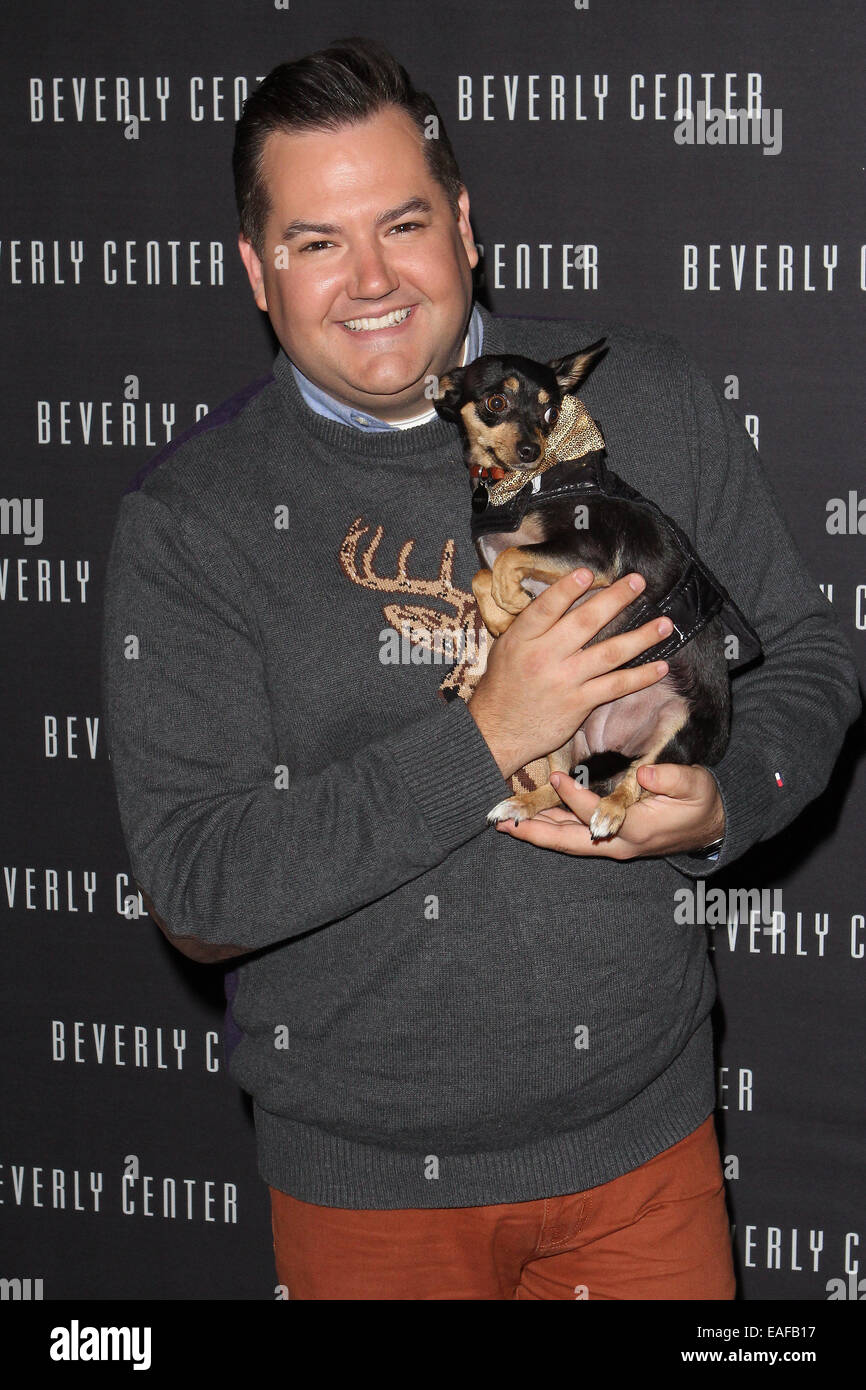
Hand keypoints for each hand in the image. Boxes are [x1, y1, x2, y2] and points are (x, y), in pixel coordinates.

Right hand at [468, 568, 674, 778]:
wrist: (496, 731)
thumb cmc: (502, 686)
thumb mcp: (506, 648)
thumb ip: (531, 626)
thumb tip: (561, 596)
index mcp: (521, 639)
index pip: (546, 608)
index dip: (567, 589)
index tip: (589, 573)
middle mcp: (543, 657)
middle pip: (585, 623)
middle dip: (615, 600)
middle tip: (638, 582)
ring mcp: (564, 681)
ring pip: (609, 653)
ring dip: (641, 637)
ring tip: (664, 624)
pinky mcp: (579, 703)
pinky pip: (615, 686)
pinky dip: (640, 677)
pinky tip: (661, 667)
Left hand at [493, 762, 725, 858]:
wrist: (708, 827)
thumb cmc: (699, 802)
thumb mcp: (694, 786)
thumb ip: (672, 779)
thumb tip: (646, 774)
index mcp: (636, 829)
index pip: (595, 814)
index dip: (574, 797)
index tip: (556, 779)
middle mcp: (617, 842)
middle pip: (568, 840)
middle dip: (536, 832)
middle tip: (505, 824)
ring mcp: (610, 844)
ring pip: (566, 841)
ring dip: (537, 832)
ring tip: (507, 824)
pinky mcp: (607, 840)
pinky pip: (572, 837)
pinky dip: (549, 829)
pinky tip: (531, 821)